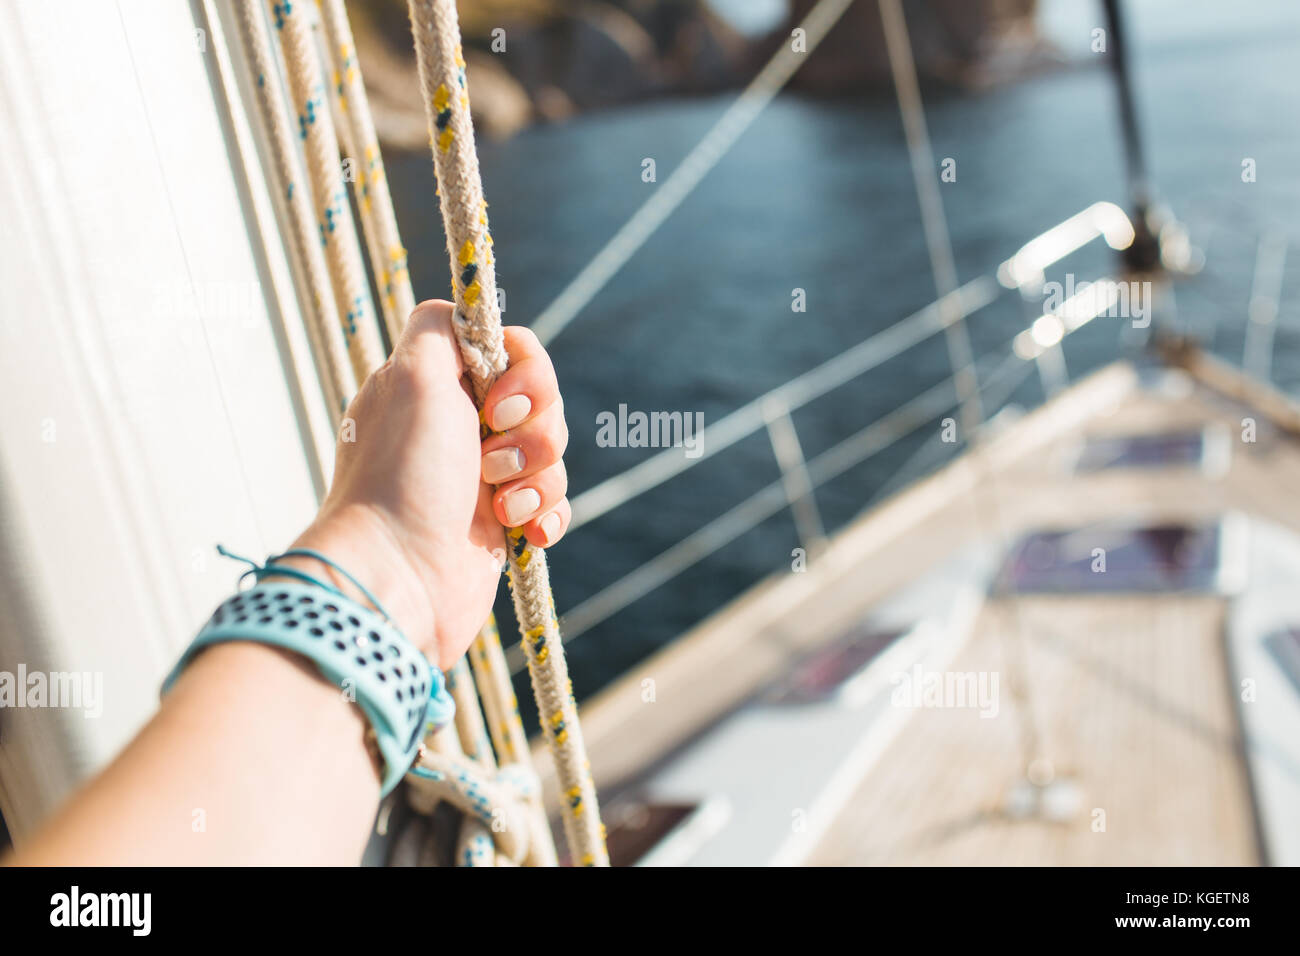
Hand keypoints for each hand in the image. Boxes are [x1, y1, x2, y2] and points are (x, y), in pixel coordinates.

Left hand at [290, 301, 569, 668]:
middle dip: (534, 433)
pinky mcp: (503, 524)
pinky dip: (546, 514)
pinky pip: (554, 503)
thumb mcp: (411, 375)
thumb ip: (440, 326)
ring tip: (499, 507)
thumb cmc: (401, 476)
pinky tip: (523, 532)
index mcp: (438, 387)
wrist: (399, 577)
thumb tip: (467, 310)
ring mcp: (483, 478)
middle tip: (489, 462)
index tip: (496, 405)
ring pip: (554, 454)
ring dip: (537, 478)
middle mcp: (460, 427)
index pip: (512, 350)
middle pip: (544, 402)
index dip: (524, 375)